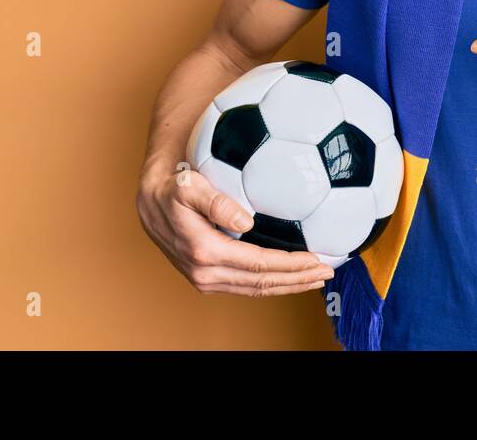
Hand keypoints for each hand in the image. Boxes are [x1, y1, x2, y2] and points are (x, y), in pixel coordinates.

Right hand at [136, 160, 333, 296]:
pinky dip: (271, 283)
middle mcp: (205, 273)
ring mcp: (205, 279)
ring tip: (315, 278)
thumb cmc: (172, 186)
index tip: (317, 260)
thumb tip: (246, 221)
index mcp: (205, 251)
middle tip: (327, 272)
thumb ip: (216, 202)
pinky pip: (245, 285)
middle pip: (262, 283)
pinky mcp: (206, 277)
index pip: (260, 264)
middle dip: (297, 280)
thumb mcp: (188, 186)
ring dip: (288, 285)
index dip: (291, 265)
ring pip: (255, 289)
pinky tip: (288, 276)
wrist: (149, 198)